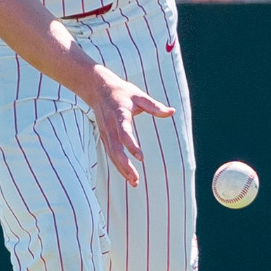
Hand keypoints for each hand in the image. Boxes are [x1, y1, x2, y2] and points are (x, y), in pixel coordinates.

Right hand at [80, 65, 174, 185]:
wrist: (98, 88)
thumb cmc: (122, 92)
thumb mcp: (139, 96)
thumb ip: (155, 106)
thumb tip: (172, 112)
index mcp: (119, 115)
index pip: (123, 133)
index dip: (131, 145)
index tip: (140, 157)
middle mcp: (109, 126)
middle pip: (115, 149)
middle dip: (124, 165)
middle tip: (136, 178)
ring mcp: (105, 133)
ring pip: (111, 154)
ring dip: (121, 169)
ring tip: (134, 182)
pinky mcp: (104, 137)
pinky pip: (110, 154)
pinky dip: (118, 165)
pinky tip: (127, 175)